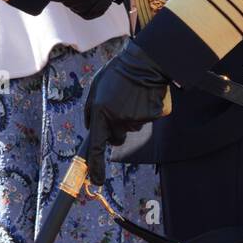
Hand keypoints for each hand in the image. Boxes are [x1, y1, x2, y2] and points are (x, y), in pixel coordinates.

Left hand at [83, 40, 171, 184]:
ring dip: (129, 116)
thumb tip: (92, 129)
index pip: (97, 147)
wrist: (145, 61)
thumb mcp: (96, 88)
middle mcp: (117, 119)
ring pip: (130, 128)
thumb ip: (91, 109)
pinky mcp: (151, 116)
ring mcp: (136, 118)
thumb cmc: (117, 73)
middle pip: (116, 138)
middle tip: (118, 107)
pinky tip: (143, 96)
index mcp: (101, 112)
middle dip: (115, 128)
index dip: (96, 167)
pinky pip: (145, 120)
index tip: (96, 181)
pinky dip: (144, 111)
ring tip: (131, 95)